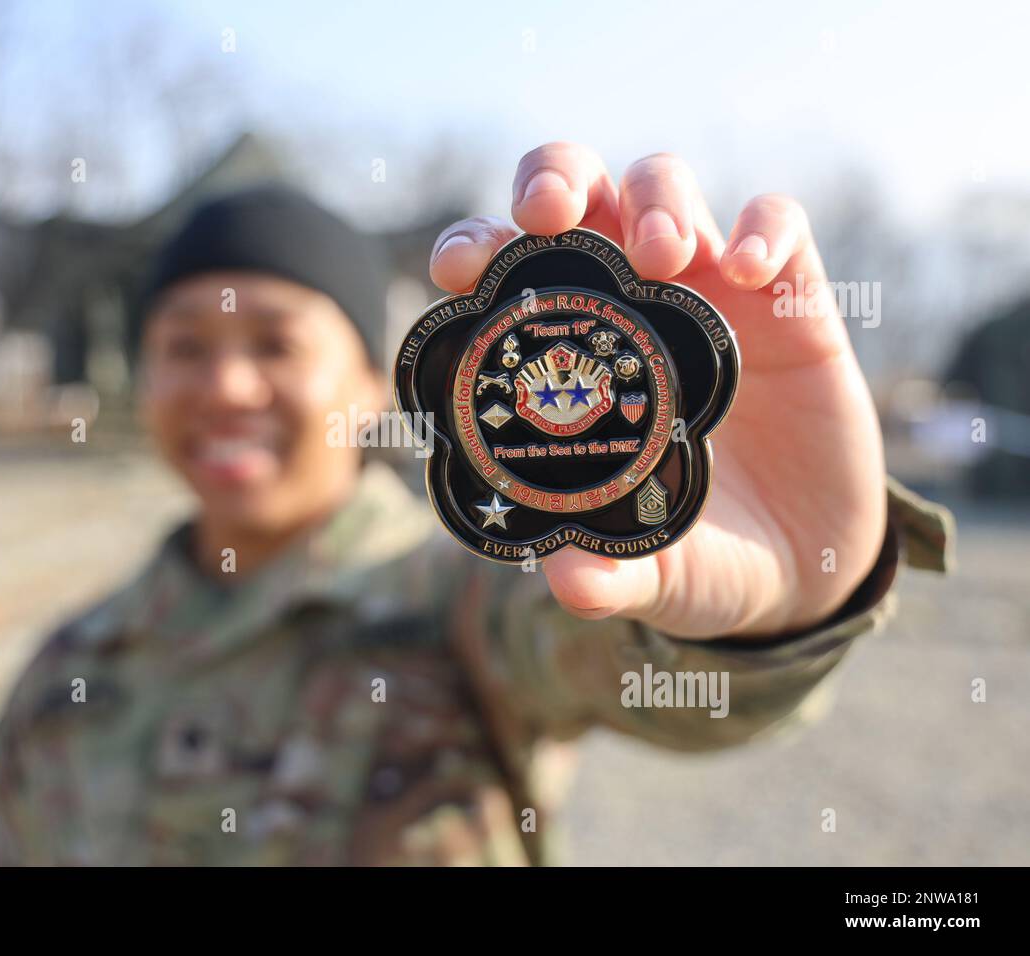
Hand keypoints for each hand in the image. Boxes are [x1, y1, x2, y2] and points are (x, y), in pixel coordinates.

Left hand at [428, 143, 886, 637]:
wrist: (805, 565)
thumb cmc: (700, 554)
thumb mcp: (655, 573)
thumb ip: (613, 576)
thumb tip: (566, 581)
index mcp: (570, 352)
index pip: (507, 267)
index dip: (475, 245)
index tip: (461, 269)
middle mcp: (629, 304)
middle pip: (579, 191)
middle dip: (555, 179)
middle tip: (551, 215)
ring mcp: (709, 291)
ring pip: (665, 185)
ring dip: (655, 199)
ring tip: (661, 257)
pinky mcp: (792, 300)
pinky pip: (782, 227)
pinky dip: (765, 228)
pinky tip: (751, 272)